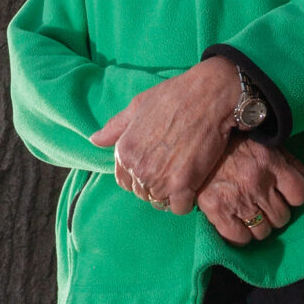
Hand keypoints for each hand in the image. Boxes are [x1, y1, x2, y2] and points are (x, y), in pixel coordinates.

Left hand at [90, 57, 239, 213]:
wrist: (208, 96)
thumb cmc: (174, 96)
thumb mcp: (137, 106)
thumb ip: (115, 127)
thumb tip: (94, 140)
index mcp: (124, 151)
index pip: (124, 181)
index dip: (139, 175)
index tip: (155, 165)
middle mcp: (137, 167)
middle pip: (142, 193)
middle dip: (155, 185)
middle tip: (171, 169)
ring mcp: (159, 178)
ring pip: (160, 201)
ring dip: (170, 194)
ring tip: (182, 175)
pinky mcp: (183, 184)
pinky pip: (179, 208)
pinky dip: (186, 201)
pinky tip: (192, 185)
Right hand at [198, 138, 303, 244]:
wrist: (193, 142)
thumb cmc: (234, 144)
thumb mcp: (267, 146)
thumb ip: (294, 165)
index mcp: (271, 164)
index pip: (300, 194)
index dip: (294, 196)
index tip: (284, 192)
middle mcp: (256, 183)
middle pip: (282, 217)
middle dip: (275, 212)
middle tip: (264, 203)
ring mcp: (237, 199)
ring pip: (263, 231)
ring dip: (259, 225)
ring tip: (250, 212)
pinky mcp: (216, 211)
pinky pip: (239, 238)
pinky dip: (240, 235)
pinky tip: (236, 222)